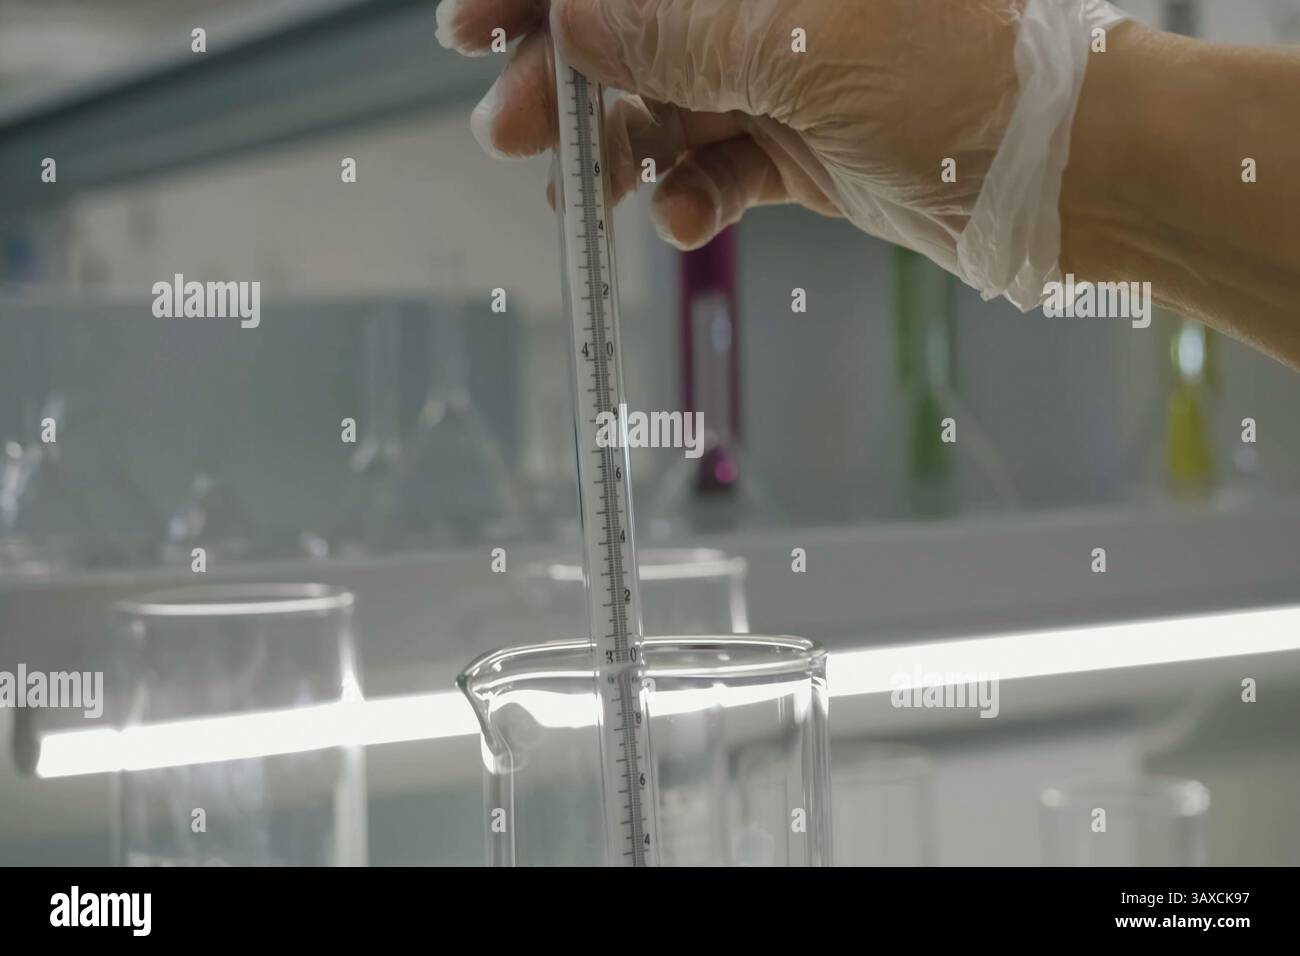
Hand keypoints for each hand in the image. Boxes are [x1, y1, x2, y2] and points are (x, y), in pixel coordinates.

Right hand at [438, 0, 1126, 307]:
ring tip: (586, 198)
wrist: (1071, 179)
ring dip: (617, 153)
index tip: (474, 22)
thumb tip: (569, 20)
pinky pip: (715, 163)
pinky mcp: (799, 139)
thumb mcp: (805, 44)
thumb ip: (678, 32)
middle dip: (565, 76)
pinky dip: (692, 197)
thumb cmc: (972, 77)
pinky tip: (689, 221)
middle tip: (514, 130)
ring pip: (662, 101)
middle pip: (631, 22)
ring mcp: (784, 66)